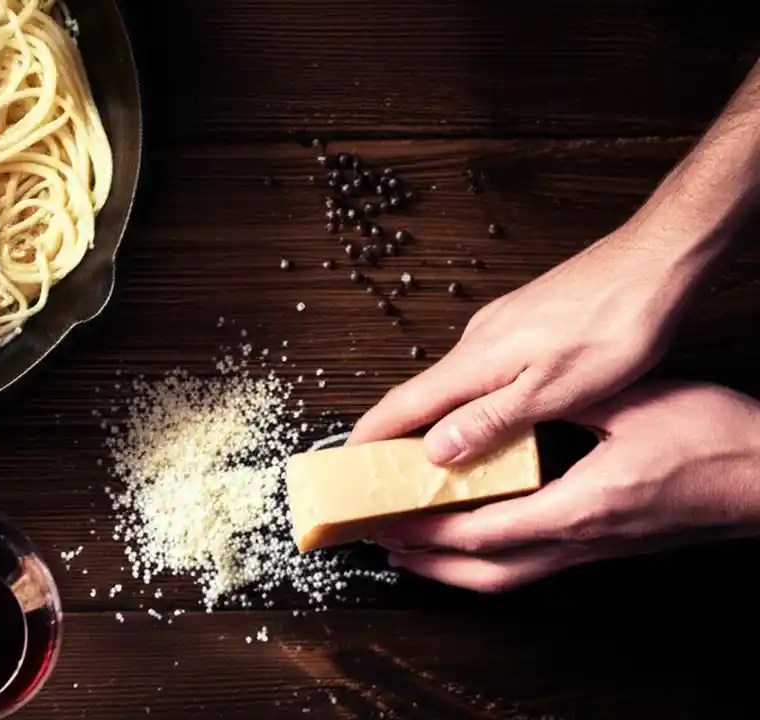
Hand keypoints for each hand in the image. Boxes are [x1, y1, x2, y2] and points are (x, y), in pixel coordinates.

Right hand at [347, 226, 705, 464]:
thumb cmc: (616, 322)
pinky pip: (479, 369)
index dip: (371, 437)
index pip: (404, 405)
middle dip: (399, 439)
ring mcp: (498, 328)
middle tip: (390, 478)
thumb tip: (435, 450)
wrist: (655, 261)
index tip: (346, 463)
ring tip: (437, 461)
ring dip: (438, 421)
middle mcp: (477, 340)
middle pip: (422, 396)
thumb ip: (490, 422)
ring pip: (453, 383)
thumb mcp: (554, 391)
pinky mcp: (521, 323)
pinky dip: (469, 400)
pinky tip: (488, 418)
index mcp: (476, 360)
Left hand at [376, 381, 759, 592]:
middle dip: (426, 562)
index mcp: (581, 508)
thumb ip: (565, 403)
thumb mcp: (635, 403)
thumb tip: (503, 404)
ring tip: (412, 549)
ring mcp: (595, 551)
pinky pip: (534, 564)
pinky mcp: (606, 547)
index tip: (386, 523)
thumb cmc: (719, 442)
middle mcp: (582, 540)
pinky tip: (476, 539)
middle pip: (485, 571)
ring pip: (509, 577)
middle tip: (380, 544)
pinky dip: (490, 558)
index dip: (427, 531)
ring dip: (454, 568)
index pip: (483, 532)